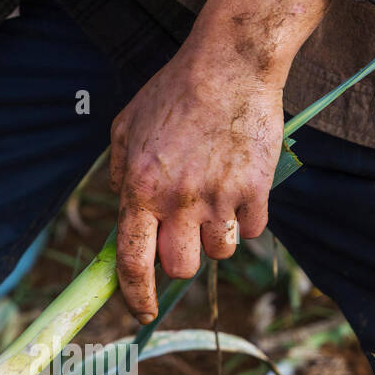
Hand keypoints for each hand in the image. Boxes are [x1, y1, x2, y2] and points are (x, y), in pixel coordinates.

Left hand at [108, 0, 331, 321]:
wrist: (230, 62)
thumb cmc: (175, 90)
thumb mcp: (126, 126)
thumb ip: (119, 172)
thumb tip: (120, 209)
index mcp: (141, 188)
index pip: (133, 261)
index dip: (135, 296)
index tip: (141, 312)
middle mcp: (178, 199)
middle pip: (181, 268)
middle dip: (182, 259)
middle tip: (186, 232)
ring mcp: (220, 197)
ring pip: (220, 253)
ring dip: (217, 237)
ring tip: (216, 199)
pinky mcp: (256, 190)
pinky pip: (253, 230)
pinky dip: (248, 216)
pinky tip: (241, 184)